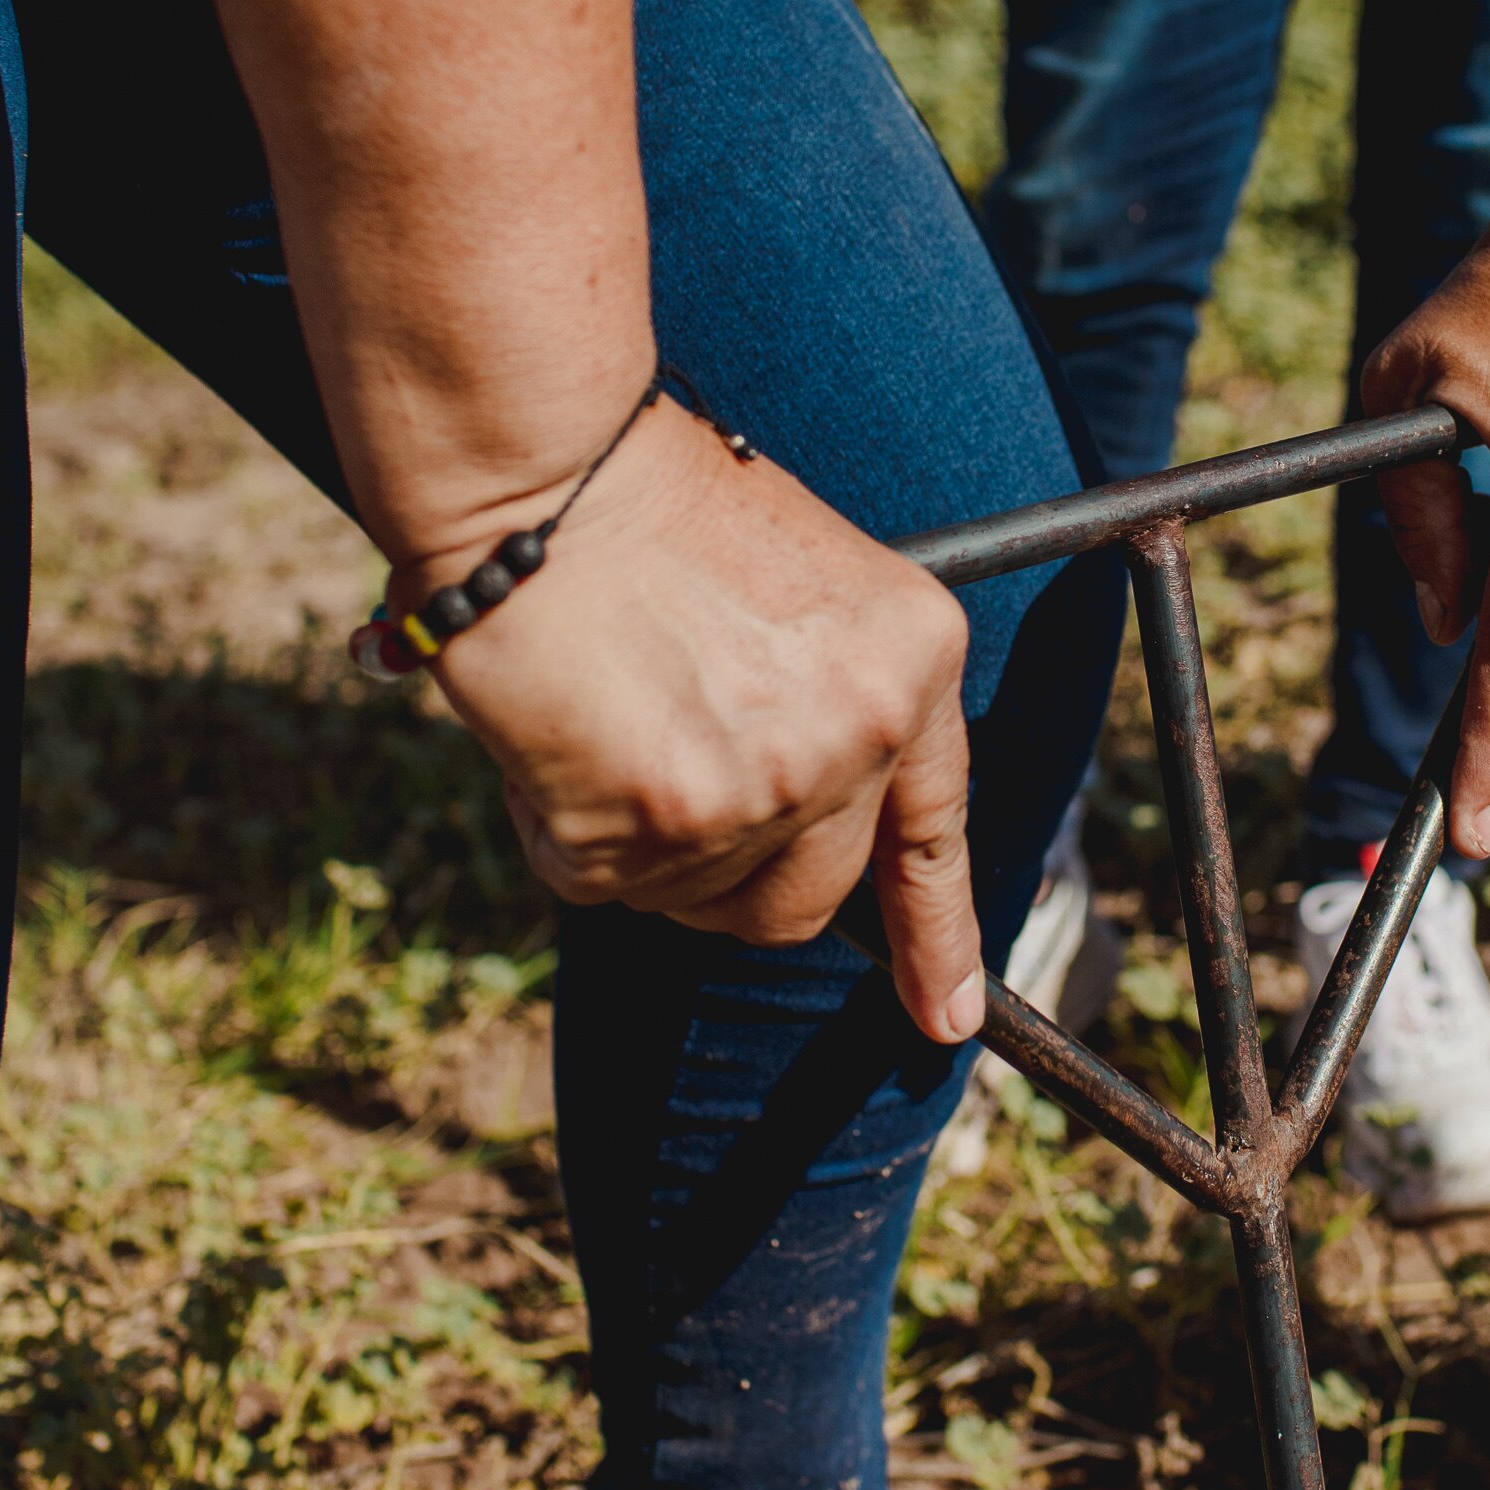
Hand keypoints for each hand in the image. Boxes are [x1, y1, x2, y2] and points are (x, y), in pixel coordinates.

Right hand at [413, 396, 984, 1042]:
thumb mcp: (804, 587)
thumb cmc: (652, 505)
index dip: (939, 937)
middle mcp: (862, 732)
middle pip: (803, 899)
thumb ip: (829, 705)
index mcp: (915, 662)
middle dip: (731, 873)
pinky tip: (555, 735)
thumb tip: (804, 830)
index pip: (933, 833)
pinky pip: (601, 881)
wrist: (545, 471)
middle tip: (663, 786)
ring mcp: (766, 788)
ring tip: (607, 718)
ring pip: (696, 896)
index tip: (944, 1018)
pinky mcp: (659, 822)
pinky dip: (562, 829)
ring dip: (644, 842)